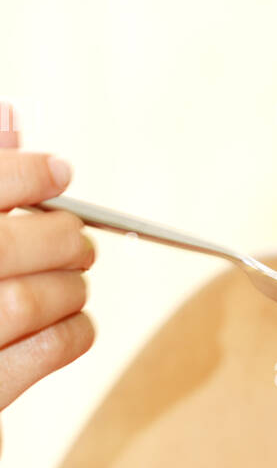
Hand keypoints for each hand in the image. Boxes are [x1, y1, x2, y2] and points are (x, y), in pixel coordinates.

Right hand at [0, 105, 95, 438]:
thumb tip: (12, 115)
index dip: (24, 174)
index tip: (60, 172)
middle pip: (8, 244)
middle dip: (58, 237)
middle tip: (78, 241)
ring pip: (31, 301)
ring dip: (69, 287)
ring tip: (74, 282)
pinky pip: (44, 352)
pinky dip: (73, 332)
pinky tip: (73, 323)